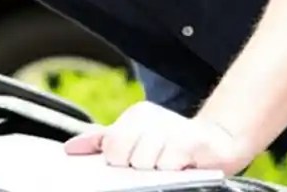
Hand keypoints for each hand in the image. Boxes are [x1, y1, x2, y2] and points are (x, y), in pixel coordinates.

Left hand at [63, 101, 254, 174]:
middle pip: (124, 155)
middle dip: (135, 167)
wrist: (217, 141)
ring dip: (156, 170)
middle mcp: (152, 118)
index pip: (110, 144)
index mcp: (136, 116)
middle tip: (151, 165)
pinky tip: (183, 165)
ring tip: (169, 164)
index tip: (129, 162)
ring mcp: (172, 128)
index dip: (118, 161)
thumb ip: (101, 142)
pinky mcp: (193, 141)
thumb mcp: (135, 138)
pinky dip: (173, 170)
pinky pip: (169, 164)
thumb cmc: (170, 144)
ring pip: (145, 162)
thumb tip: (70, 149)